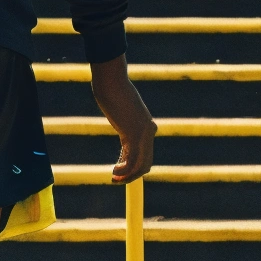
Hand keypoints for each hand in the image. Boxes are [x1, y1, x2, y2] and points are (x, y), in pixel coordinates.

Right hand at [88, 54, 155, 182]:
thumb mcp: (121, 110)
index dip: (133, 167)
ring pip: (141, 164)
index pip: (145, 154)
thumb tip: (120, 125)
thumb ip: (124, 121)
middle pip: (146, 162)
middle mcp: (149, 131)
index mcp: (147, 125)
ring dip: (128, 176)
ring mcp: (144, 133)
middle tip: (116, 179)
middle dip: (132, 175)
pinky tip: (114, 171)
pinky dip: (125, 170)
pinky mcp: (135, 134)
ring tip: (114, 178)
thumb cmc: (112, 90)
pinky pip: (133, 160)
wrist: (112, 81)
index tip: (118, 170)